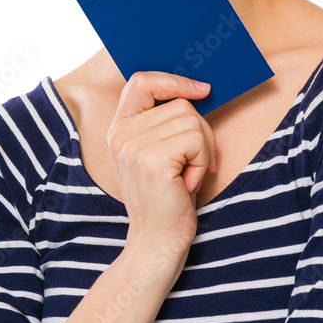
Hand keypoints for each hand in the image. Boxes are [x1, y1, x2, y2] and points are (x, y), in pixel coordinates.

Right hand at [106, 72, 217, 251]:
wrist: (157, 241)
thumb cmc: (167, 197)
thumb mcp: (158, 152)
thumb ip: (164, 122)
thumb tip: (199, 88)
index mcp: (118, 129)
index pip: (141, 82)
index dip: (173, 80)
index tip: (201, 91)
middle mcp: (120, 134)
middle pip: (180, 104)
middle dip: (202, 131)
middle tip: (197, 163)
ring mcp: (133, 146)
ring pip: (192, 120)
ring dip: (204, 150)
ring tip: (189, 176)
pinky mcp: (152, 160)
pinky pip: (196, 139)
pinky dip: (203, 161)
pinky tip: (189, 183)